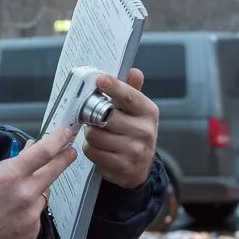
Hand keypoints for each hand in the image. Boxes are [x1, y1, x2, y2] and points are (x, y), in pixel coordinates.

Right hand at [0, 127, 77, 238]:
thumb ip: (14, 162)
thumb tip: (32, 150)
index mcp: (11, 175)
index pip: (44, 152)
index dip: (58, 140)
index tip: (66, 134)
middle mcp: (26, 194)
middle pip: (55, 170)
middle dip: (64, 158)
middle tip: (70, 152)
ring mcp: (31, 214)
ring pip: (44, 195)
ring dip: (36, 191)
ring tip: (14, 199)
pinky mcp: (33, 230)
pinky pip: (37, 214)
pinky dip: (29, 211)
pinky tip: (13, 215)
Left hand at [84, 68, 158, 188]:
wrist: (139, 166)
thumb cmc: (133, 132)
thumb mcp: (136, 111)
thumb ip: (131, 91)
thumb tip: (133, 71)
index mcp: (148, 112)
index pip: (130, 96)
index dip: (114, 87)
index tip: (100, 79)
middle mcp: (145, 130)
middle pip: (104, 117)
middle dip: (92, 117)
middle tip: (92, 117)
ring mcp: (135, 150)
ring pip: (95, 135)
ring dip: (90, 134)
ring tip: (98, 134)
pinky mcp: (122, 166)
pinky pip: (92, 152)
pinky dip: (90, 149)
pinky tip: (99, 148)